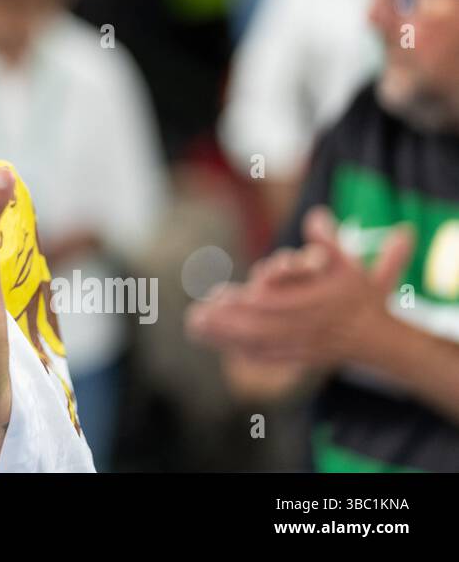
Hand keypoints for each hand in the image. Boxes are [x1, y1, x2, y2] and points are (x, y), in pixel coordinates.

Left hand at [187, 206, 413, 366]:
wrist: (377, 338)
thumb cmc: (359, 295)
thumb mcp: (350, 264)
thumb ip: (330, 242)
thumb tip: (316, 216)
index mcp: (322, 304)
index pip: (281, 304)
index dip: (249, 301)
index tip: (221, 295)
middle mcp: (311, 328)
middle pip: (264, 326)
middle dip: (228, 322)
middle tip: (197, 314)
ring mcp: (303, 346)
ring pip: (262, 343)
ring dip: (227, 335)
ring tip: (195, 325)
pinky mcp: (297, 358)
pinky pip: (267, 355)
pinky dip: (240, 349)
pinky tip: (216, 341)